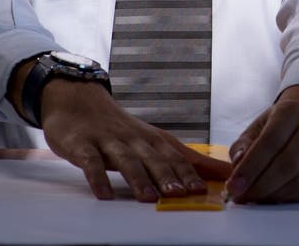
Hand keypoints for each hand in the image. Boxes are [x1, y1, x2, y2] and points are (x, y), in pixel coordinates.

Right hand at [38, 78, 230, 200]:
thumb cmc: (118, 128)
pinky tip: (104, 195)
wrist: (78, 99)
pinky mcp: (82, 144)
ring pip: (126, 159)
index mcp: (151, 139)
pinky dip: (98, 178)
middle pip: (154, 157)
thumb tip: (221, 173)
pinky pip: (90, 162)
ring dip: (139, 178)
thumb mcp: (150, 140)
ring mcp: (108, 140)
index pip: (175, 156)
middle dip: (169, 175)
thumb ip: (180, 159)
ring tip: (148, 198)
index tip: (206, 190)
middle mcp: (133, 138)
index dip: (190, 172)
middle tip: (182, 194)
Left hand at [225, 84, 298, 203]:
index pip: (270, 141)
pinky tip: (274, 197)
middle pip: (287, 164)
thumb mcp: (258, 127)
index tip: (234, 186)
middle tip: (243, 197)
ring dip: (274, 195)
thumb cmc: (279, 127)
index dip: (250, 167)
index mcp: (291, 110)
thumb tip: (238, 165)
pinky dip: (288, 199)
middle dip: (261, 186)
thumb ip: (244, 145)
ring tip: (256, 198)